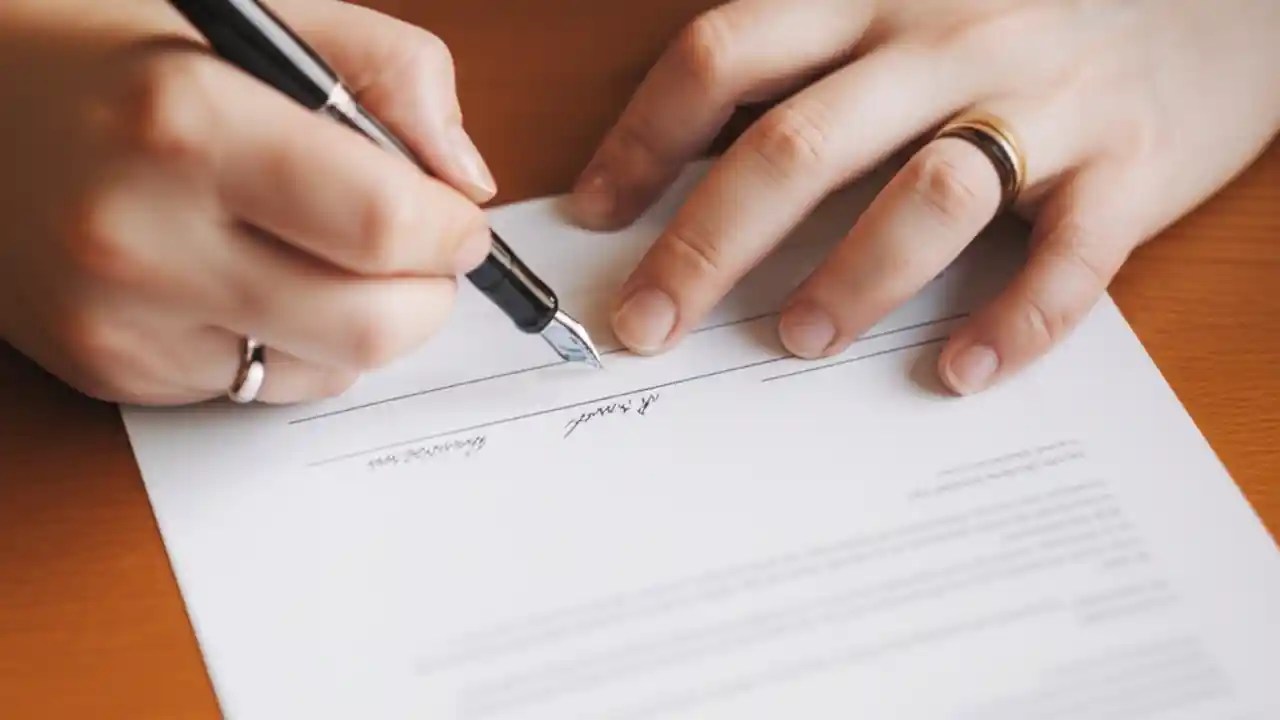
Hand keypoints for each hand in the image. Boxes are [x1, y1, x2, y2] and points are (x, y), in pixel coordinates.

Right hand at [0, 0, 494, 404]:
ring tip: (336, 261)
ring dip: (370, 324)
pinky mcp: (113, 372)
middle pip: (370, 323)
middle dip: (430, 293)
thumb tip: (465, 180)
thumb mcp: (256, 15)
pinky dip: (300, 347)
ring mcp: (120, 319)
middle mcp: (141, 233)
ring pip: (329, 370)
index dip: (452, 229)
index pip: (384, 221)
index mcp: (186, 120)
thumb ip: (389, 72)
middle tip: (425, 254)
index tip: (458, 217)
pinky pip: (267, 390)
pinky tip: (264, 286)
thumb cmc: (116, 55)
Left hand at [571, 0, 1279, 393]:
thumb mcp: (908, 9)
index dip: (644, 138)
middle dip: (705, 247)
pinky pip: (1068, 260)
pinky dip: (1012, 324)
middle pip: (795, 144)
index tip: (596, 213)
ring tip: (796, 339)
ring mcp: (1042, 102)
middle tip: (648, 326)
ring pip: (927, 195)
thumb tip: (689, 170)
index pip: (726, 54)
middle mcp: (948, 39)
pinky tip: (958, 371)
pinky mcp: (1131, 166)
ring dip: (852, 280)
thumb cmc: (1026, 14)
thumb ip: (813, 71)